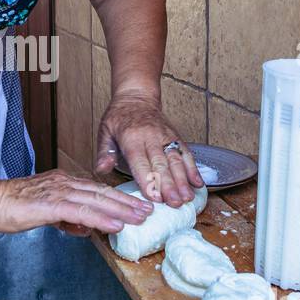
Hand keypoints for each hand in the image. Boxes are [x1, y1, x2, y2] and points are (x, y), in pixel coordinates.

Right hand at [0, 170, 153, 235]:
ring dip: (121, 209)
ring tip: (140, 217)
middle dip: (128, 202)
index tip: (137, 205)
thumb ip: (67, 219)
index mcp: (63, 183)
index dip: (119, 198)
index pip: (97, 190)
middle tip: (149, 210)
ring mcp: (58, 192)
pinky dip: (101, 217)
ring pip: (97, 200)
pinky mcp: (51, 204)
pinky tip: (115, 223)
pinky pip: (82, 211)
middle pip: (102, 193)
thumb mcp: (46, 214)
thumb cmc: (12, 207)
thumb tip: (86, 228)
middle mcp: (64, 183)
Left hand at [94, 92, 203, 206]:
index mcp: (131, 137)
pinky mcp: (175, 137)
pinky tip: (198, 183)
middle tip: (175, 203)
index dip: (148, 180)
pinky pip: (186, 153)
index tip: (154, 197)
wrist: (137, 96)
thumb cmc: (119, 117)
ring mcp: (165, 137)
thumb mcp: (104, 131)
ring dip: (183, 180)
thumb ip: (103, 152)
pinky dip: (193, 168)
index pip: (140, 162)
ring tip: (187, 197)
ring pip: (176, 160)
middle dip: (169, 185)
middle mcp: (151, 137)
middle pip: (161, 164)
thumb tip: (101, 170)